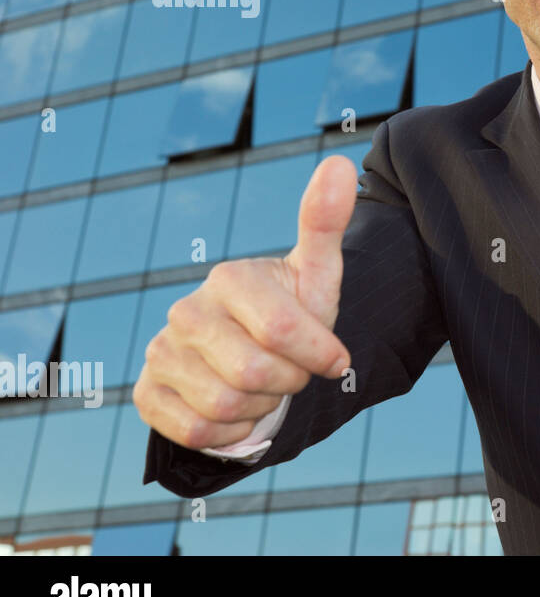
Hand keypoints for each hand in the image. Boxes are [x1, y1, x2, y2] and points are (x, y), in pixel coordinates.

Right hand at [133, 156, 357, 450]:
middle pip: (255, 374)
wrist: (252, 355)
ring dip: (263, 408)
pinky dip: (230, 433)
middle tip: (294, 372)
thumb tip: (337, 164)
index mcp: (229, 278)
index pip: (283, 332)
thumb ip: (325, 221)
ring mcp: (160, 351)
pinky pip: (196, 431)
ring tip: (266, 386)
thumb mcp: (316, 274)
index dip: (319, 355)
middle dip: (290, 382)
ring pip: (227, 407)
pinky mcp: (146, 393)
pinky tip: (239, 411)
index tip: (336, 359)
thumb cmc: (292, 312)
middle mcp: (185, 311)